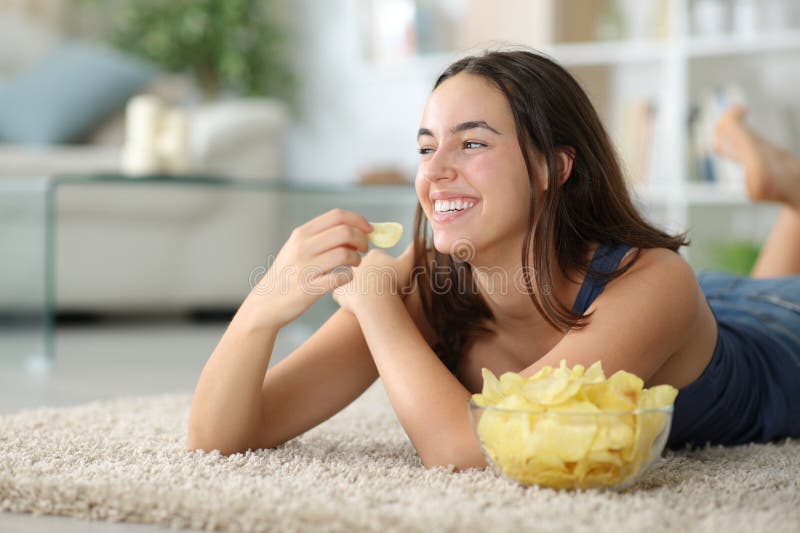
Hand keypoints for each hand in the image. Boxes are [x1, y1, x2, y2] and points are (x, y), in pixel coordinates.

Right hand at [247, 208, 372, 327]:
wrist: (266, 303)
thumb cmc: (289, 274)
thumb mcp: (297, 248)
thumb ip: (321, 237)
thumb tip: (357, 229)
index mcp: (301, 234)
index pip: (337, 216)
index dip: (359, 220)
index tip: (369, 230)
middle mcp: (302, 247)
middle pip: (345, 232)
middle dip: (362, 240)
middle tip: (364, 249)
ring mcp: (304, 268)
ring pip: (345, 254)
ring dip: (357, 259)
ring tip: (354, 264)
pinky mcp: (308, 289)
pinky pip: (341, 277)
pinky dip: (349, 276)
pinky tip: (346, 278)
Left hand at [332, 242, 413, 314]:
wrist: (375, 300)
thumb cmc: (394, 281)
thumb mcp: (409, 263)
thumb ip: (415, 250)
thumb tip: (422, 237)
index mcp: (373, 255)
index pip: (378, 257)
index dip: (385, 267)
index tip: (391, 277)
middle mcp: (356, 263)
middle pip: (364, 268)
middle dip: (370, 276)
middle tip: (381, 289)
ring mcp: (346, 278)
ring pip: (351, 279)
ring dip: (356, 286)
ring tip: (367, 298)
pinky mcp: (340, 293)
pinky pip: (341, 294)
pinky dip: (345, 299)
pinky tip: (353, 305)